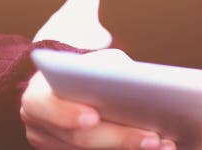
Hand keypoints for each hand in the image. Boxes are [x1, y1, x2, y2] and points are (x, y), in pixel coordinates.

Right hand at [20, 49, 176, 149]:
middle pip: (79, 139)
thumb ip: (108, 69)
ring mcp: (51, 148)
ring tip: (165, 145)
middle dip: (119, 138)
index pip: (47, 107)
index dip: (68, 113)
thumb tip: (136, 84)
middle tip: (153, 138)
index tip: (94, 117)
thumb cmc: (86, 70)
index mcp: (37, 97)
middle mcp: (39, 128)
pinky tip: (157, 148)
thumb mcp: (95, 60)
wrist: (71, 86)